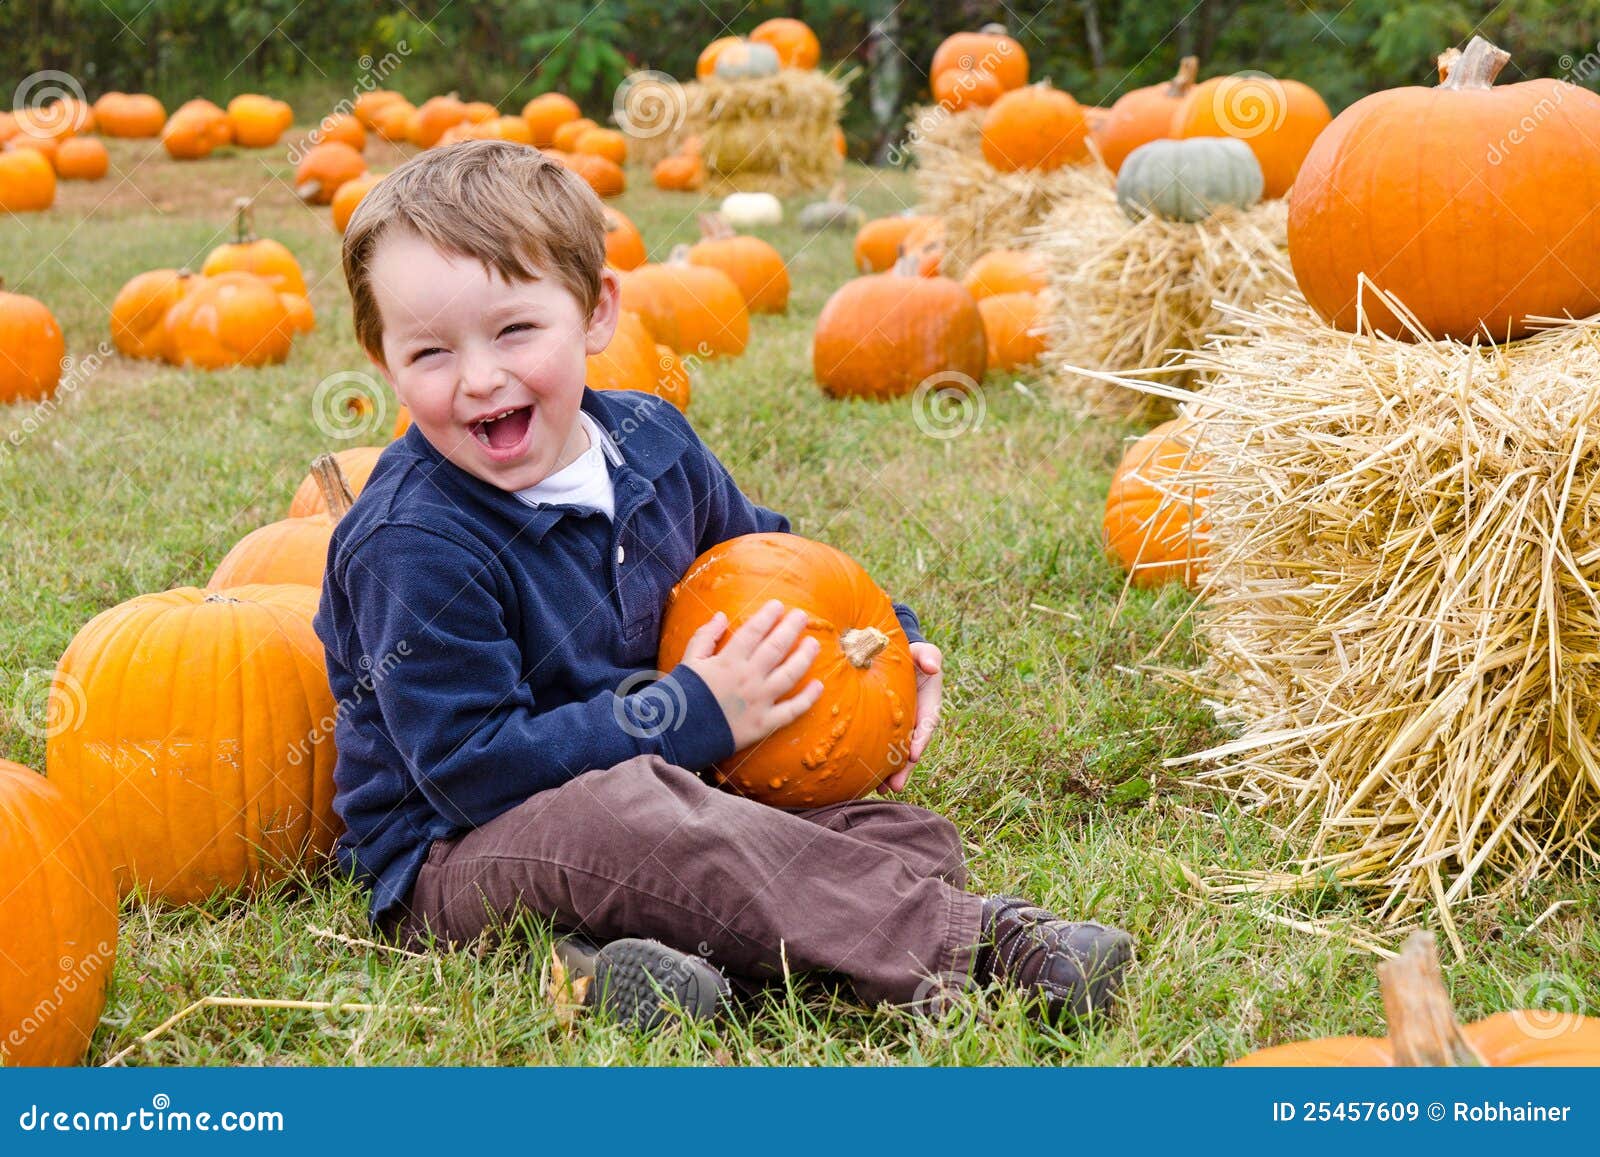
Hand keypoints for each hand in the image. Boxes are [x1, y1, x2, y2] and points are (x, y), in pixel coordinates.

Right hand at [678, 600, 824, 751]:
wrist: (675, 735)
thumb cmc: (680, 696)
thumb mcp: (688, 661)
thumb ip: (705, 636)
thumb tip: (721, 615)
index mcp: (728, 660)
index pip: (754, 631)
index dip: (768, 616)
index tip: (779, 605)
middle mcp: (748, 677)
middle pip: (776, 647)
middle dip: (791, 628)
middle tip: (802, 616)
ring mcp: (758, 701)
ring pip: (790, 674)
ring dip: (805, 657)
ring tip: (814, 644)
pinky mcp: (763, 724)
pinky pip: (791, 711)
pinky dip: (808, 698)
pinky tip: (819, 685)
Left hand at [880, 641, 942, 793]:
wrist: (894, 655)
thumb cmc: (912, 654)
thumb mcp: (924, 652)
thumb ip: (929, 656)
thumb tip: (933, 666)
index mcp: (929, 703)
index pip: (927, 724)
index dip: (921, 740)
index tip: (914, 755)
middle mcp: (916, 720)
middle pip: (912, 747)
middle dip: (905, 768)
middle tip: (896, 786)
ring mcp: (902, 727)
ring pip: (897, 753)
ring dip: (890, 772)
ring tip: (881, 790)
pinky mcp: (885, 728)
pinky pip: (882, 746)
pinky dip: (876, 761)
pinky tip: (865, 777)